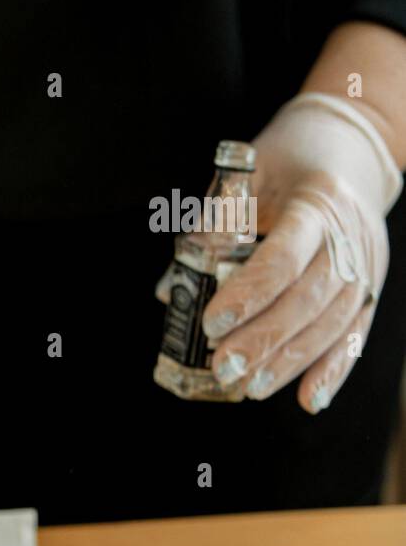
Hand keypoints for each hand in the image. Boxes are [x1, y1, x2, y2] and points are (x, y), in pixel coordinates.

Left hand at [201, 95, 400, 412]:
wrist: (350, 145)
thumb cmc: (285, 159)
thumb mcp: (245, 173)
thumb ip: (212, 225)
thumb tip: (173, 290)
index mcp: (317, 202)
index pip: (284, 258)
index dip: (248, 294)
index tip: (211, 322)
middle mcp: (352, 236)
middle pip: (309, 299)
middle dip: (263, 339)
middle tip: (223, 367)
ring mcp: (369, 265)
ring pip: (333, 323)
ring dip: (290, 362)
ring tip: (249, 387)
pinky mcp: (373, 286)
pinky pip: (356, 333)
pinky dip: (333, 369)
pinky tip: (308, 400)